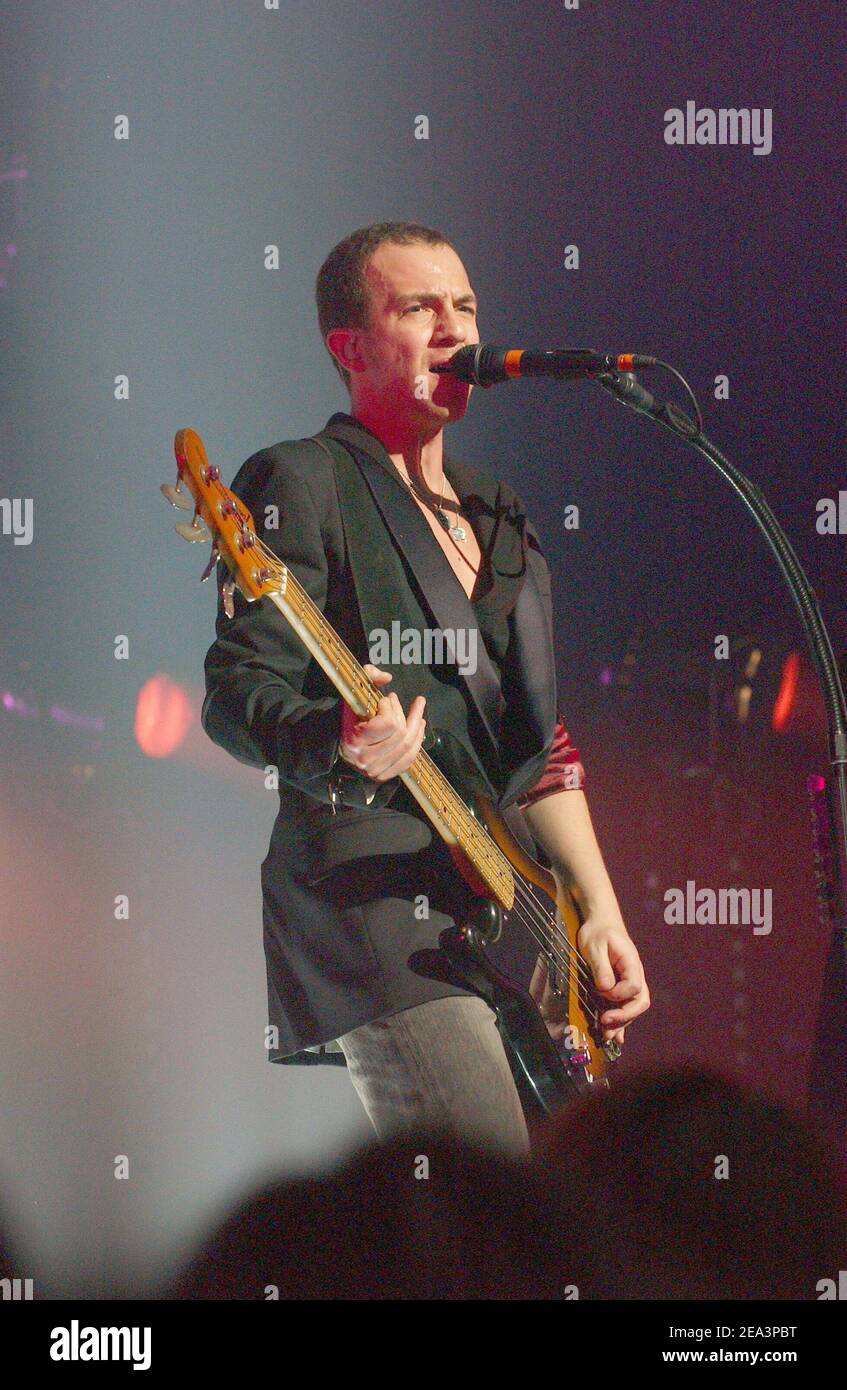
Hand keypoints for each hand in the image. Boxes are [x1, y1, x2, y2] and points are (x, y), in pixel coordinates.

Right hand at [339, 664, 426, 782]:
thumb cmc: (347, 718)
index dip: (390, 708)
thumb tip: (386, 677)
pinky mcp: (383, 775)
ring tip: (418, 711)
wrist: (336, 743)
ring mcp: (375, 770)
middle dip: (403, 713)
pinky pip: (408, 759)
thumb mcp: (353, 693)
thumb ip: (367, 677)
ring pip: (408, 746)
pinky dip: (417, 741)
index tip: (383, 700)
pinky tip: (419, 727)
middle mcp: (366, 759)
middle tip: (396, 701)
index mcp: (355, 740)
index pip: (388, 724)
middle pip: (401, 734)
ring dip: (416, 725)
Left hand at [529, 908, 649, 1047]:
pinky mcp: (621, 987)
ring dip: (622, 1023)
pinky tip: (615, 1036)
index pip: (633, 986)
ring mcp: (629, 982)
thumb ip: (601, 967)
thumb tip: (605, 988)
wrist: (601, 922)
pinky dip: (621, 1021)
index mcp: (631, 963)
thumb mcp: (594, 946)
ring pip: (633, 1008)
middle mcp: (635, 975)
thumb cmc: (598, 932)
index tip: (601, 992)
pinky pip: (625, 1006)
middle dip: (624, 1016)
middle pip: (639, 1002)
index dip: (619, 994)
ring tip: (606, 1036)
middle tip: (605, 1023)